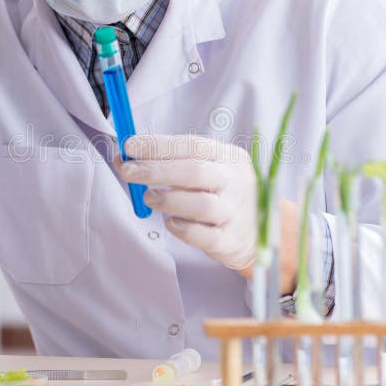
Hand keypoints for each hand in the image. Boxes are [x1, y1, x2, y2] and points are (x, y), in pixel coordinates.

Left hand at [116, 134, 256, 270]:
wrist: (260, 232)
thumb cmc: (223, 195)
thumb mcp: (207, 170)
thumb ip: (171, 163)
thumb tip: (125, 157)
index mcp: (230, 158)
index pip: (192, 145)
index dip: (158, 145)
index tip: (130, 145)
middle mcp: (237, 182)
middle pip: (195, 171)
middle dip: (156, 170)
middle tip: (128, 171)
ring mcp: (236, 212)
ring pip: (200, 204)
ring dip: (168, 199)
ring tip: (149, 198)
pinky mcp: (231, 241)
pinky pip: (203, 236)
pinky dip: (182, 228)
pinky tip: (171, 222)